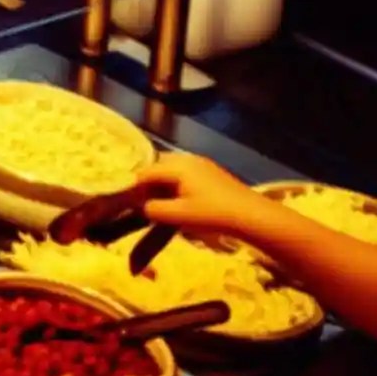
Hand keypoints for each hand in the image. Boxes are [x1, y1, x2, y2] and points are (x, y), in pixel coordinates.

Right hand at [137, 153, 280, 234]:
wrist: (252, 215)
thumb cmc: (212, 214)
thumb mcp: (178, 215)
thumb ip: (153, 209)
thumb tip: (141, 206)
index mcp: (176, 166)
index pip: (144, 173)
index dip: (132, 188)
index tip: (124, 204)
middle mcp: (186, 159)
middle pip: (156, 167)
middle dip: (145, 184)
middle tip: (139, 203)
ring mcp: (200, 164)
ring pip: (169, 170)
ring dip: (160, 185)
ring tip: (156, 203)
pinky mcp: (209, 173)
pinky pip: (182, 174)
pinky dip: (173, 185)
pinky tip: (176, 200)